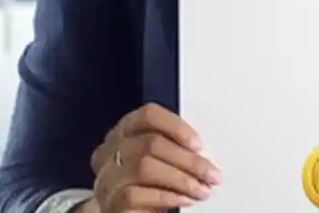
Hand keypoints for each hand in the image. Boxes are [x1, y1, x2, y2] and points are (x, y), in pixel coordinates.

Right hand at [87, 103, 222, 211]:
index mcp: (125, 131)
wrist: (123, 211)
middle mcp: (110, 150)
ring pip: (144, 168)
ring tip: (201, 190)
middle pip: (150, 144)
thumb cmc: (146, 182)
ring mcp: (107, 177)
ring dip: (180, 179)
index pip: (148, 115)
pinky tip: (183, 200)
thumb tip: (203, 153)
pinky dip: (165, 197)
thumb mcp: (159, 159)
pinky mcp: (109, 202)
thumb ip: (174, 149)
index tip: (199, 145)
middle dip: (188, 160)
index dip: (176, 127)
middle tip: (212, 174)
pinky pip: (135, 195)